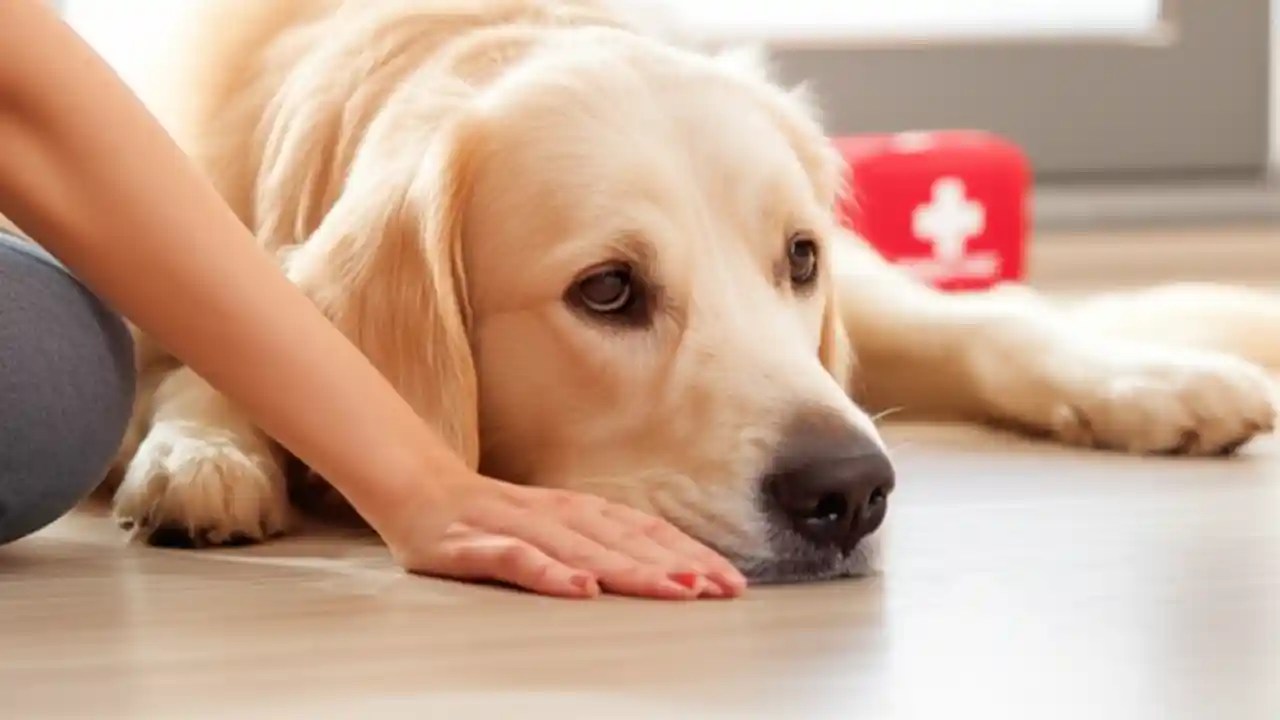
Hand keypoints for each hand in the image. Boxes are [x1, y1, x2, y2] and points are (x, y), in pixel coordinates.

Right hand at [384, 477, 747, 599]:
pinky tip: (580, 589)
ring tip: (672, 589)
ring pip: (582, 548)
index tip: (731, 580)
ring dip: (631, 569)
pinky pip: (516, 559)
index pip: (646, 530)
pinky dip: (550, 573)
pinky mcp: (473, 545)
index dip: (690, 553)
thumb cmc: (495, 519)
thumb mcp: (556, 528)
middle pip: (624, 541)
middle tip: (717, 589)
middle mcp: (557, 514)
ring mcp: (515, 527)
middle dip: (675, 565)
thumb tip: (669, 570)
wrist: (418, 492)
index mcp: (580, 510)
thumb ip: (604, 545)